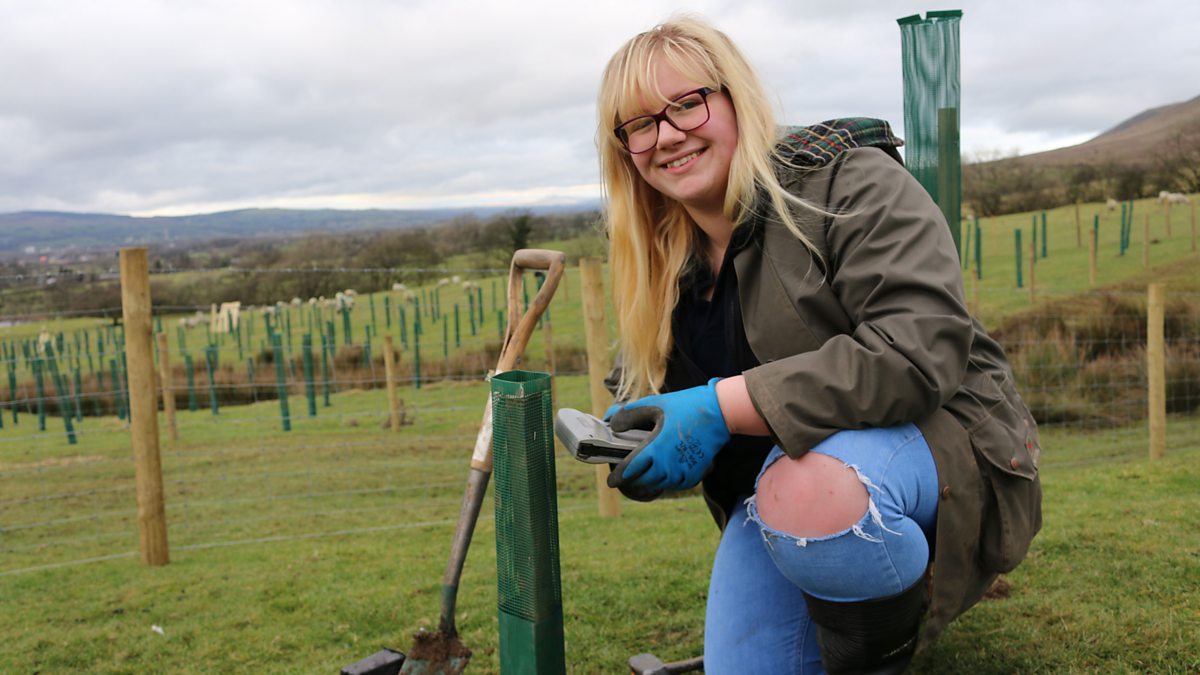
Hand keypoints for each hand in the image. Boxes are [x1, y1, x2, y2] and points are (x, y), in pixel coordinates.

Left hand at [607, 379, 729, 492]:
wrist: (720, 413)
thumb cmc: (686, 407)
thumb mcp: (654, 404)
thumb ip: (629, 415)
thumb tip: (612, 424)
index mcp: (655, 450)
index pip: (629, 471)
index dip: (618, 478)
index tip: (611, 481)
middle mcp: (668, 466)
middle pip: (643, 482)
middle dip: (632, 480)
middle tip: (627, 476)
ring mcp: (683, 473)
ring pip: (659, 485)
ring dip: (649, 481)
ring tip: (644, 473)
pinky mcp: (695, 475)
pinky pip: (675, 485)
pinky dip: (667, 481)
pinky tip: (664, 472)